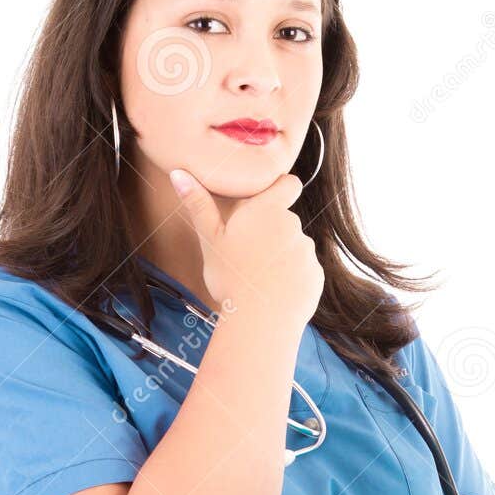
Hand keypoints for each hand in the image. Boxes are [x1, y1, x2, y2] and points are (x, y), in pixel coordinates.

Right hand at [169, 166, 322, 327]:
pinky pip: (304, 272)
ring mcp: (307, 252)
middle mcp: (293, 226)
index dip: (281, 189)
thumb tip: (179, 173)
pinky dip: (292, 279)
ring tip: (260, 279)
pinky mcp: (315, 276)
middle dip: (271, 233)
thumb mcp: (210, 240)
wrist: (260, 321)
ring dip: (281, 257)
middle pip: (285, 221)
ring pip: (294, 248)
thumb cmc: (231, 278)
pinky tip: (274, 293)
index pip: (288, 184)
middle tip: (248, 256)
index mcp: (268, 211)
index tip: (267, 203)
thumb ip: (198, 205)